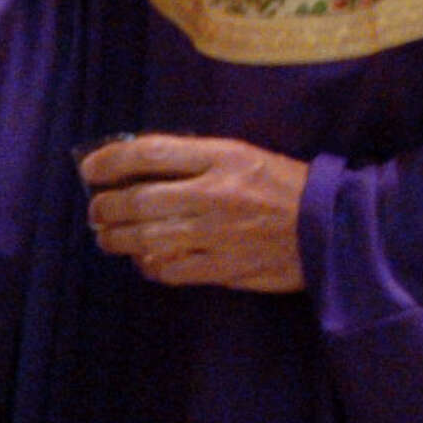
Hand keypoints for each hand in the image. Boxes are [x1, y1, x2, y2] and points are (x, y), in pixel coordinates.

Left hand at [81, 135, 306, 290]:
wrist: (330, 228)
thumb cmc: (284, 186)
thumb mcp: (243, 155)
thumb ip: (197, 160)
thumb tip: (142, 168)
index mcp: (221, 157)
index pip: (151, 153)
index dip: (112, 160)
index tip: (91, 168)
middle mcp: (215, 194)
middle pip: (140, 200)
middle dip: (106, 207)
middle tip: (96, 210)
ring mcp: (218, 235)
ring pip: (148, 239)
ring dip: (118, 239)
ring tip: (107, 237)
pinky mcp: (224, 269)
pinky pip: (171, 270)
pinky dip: (149, 265)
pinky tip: (143, 261)